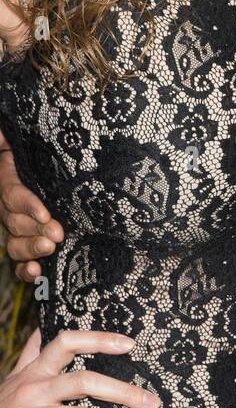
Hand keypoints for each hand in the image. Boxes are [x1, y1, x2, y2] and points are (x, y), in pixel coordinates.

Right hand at [0, 128, 62, 281]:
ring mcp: (16, 226)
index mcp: (8, 179)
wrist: (57, 166)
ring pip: (15, 242)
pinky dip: (26, 269)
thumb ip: (6, 140)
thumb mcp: (22, 143)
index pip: (12, 194)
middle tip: (58, 234)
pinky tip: (36, 272)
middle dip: (35, 230)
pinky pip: (20, 260)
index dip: (27, 206)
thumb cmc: (45, 150)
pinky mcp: (27, 242)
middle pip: (14, 222)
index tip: (46, 214)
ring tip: (51, 249)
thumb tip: (3, 135)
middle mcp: (8, 206)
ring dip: (31, 249)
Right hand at [0, 328, 160, 407]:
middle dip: (122, 391)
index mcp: (34, 370)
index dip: (99, 339)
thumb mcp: (14, 378)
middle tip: (152, 401)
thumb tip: (47, 326)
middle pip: (83, 381)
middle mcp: (32, 389)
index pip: (67, 342)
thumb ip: (33, 353)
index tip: (130, 344)